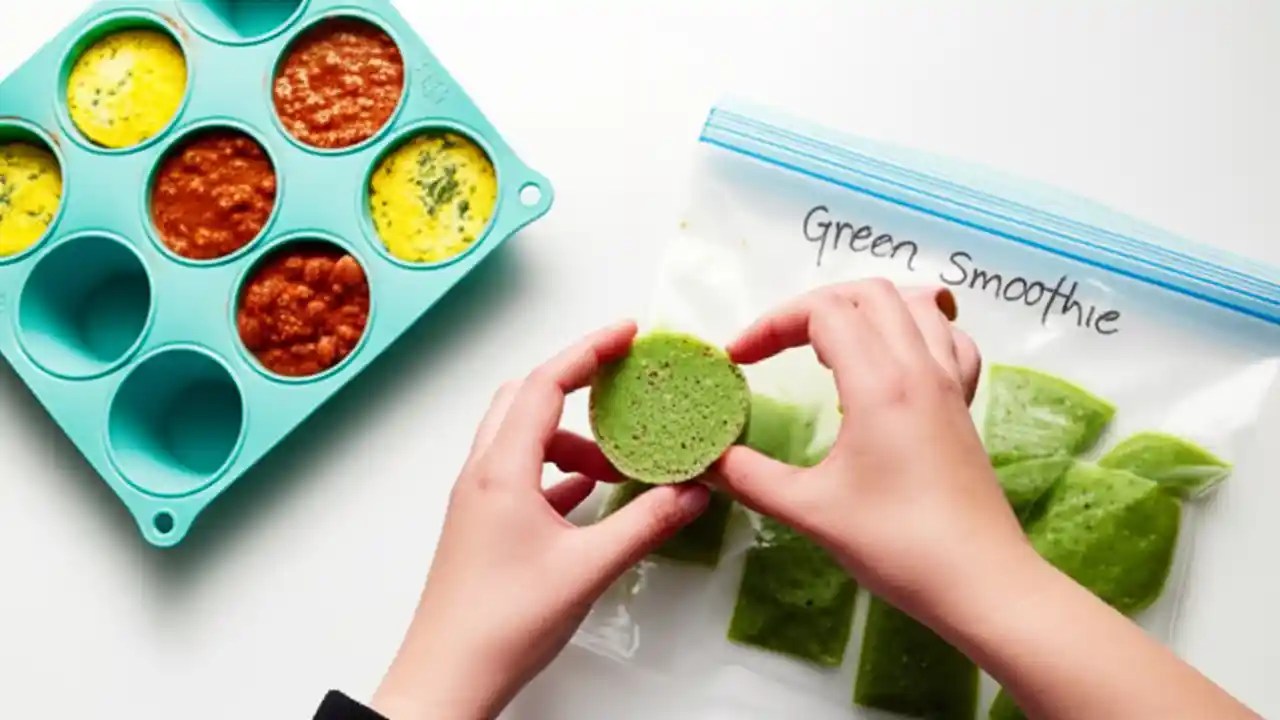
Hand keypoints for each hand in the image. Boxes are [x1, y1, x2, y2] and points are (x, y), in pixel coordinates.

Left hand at [371, 321, 709, 719]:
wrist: (447, 678)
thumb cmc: (500, 625)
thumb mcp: (588, 569)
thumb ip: (644, 524)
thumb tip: (690, 492)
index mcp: (501, 471)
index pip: (546, 385)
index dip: (588, 351)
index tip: (626, 334)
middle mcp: (482, 475)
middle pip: (526, 399)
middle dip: (577, 384)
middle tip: (623, 382)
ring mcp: (478, 501)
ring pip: (523, 439)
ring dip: (571, 438)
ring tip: (618, 464)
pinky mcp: (482, 526)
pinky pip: (521, 475)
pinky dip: (557, 470)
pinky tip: (589, 493)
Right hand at [715, 280, 1031, 624]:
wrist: (982, 584)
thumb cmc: (898, 545)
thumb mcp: (810, 510)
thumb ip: (750, 477)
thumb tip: (707, 459)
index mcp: (880, 383)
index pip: (822, 311)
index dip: (772, 325)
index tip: (740, 360)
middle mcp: (920, 369)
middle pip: (867, 293)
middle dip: (810, 307)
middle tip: (775, 347)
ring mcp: (949, 384)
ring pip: (915, 304)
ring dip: (865, 308)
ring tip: (829, 343)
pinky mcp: (963, 406)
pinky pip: (949, 339)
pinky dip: (917, 331)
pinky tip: (894, 362)